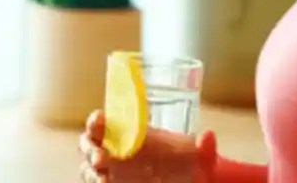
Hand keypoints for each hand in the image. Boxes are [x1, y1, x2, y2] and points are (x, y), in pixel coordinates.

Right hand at [78, 110, 216, 182]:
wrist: (189, 182)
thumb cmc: (189, 165)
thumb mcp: (200, 158)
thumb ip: (204, 149)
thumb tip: (208, 137)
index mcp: (129, 133)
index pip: (102, 122)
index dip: (96, 120)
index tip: (99, 120)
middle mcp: (115, 151)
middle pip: (88, 145)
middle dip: (89, 149)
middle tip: (101, 159)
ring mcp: (112, 173)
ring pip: (88, 170)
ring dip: (91, 174)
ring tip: (104, 180)